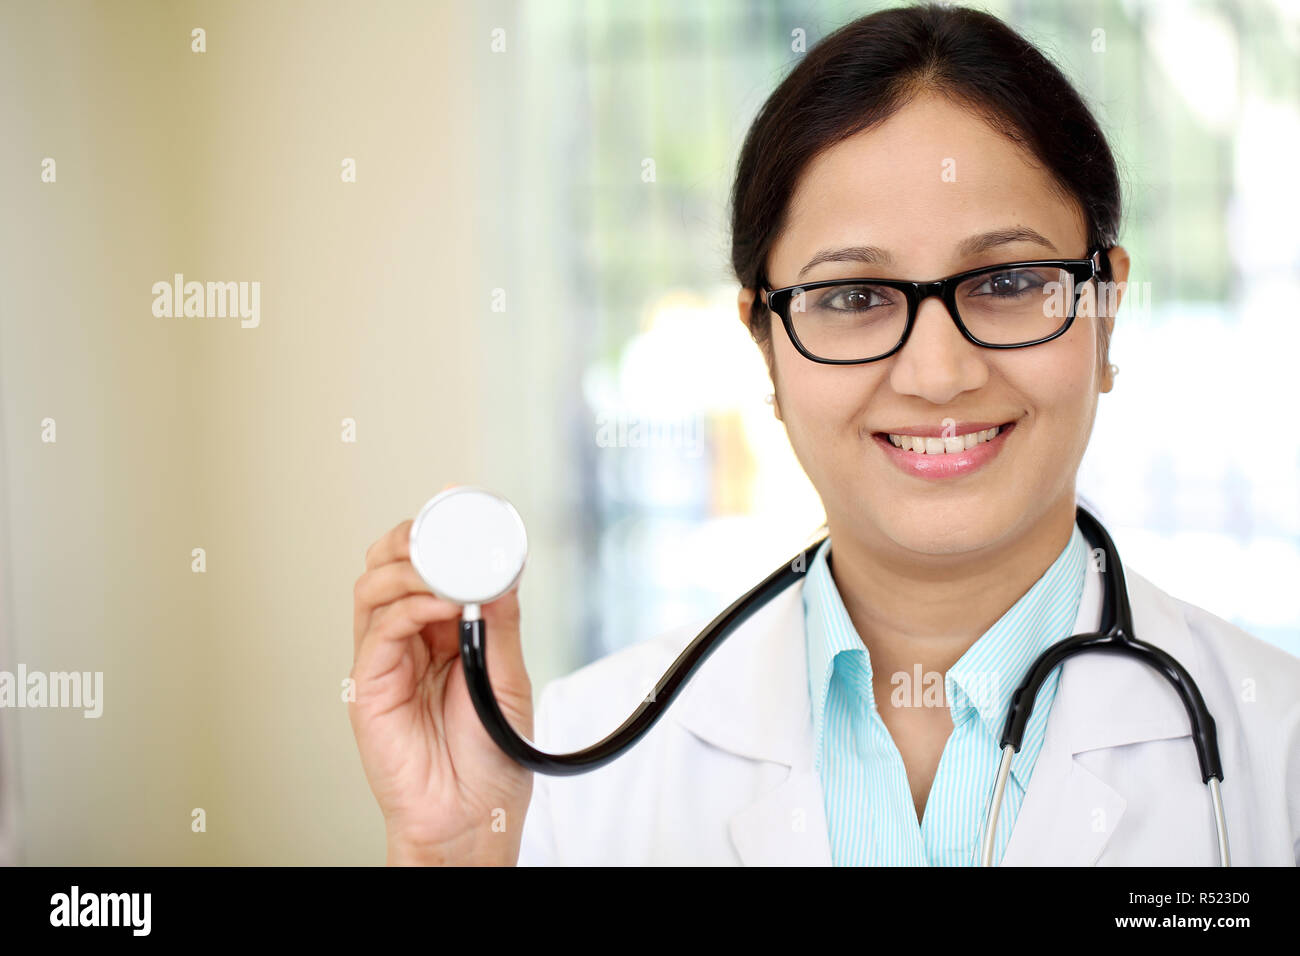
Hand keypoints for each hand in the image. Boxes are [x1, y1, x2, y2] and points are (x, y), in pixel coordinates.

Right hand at [348, 504, 533, 864]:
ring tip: (445, 569)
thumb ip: (501, 621)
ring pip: (374, 587)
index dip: (439, 531)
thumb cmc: (490, 759)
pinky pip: (378, 630)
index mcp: (443, 632)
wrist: (473, 817)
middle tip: (446, 531)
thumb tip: (503, 566)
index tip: (464, 505)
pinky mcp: (368, 686)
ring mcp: (384, 661)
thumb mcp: (509, 676)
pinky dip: (407, 607)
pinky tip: (439, 605)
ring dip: (408, 567)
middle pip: (389, 565)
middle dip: (413, 537)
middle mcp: (408, 640)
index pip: (427, 565)